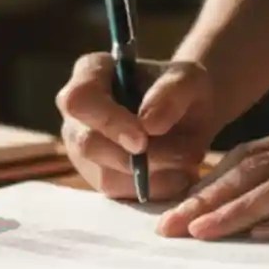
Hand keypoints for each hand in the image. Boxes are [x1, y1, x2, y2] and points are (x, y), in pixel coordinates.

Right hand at [56, 54, 217, 200]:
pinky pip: (120, 194)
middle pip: (85, 143)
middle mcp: (78, 114)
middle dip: (130, 157)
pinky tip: (178, 175)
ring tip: (185, 162)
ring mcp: (84, 149)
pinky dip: (154, 189)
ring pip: (104, 175)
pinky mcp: (99, 176)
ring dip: (150, 175)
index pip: (80, 99)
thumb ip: (172, 93)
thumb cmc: (183, 89)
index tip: (142, 139)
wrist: (190, 115)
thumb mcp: (190, 80)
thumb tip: (149, 125)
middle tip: (175, 157)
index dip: (107, 122)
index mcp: (90, 74)